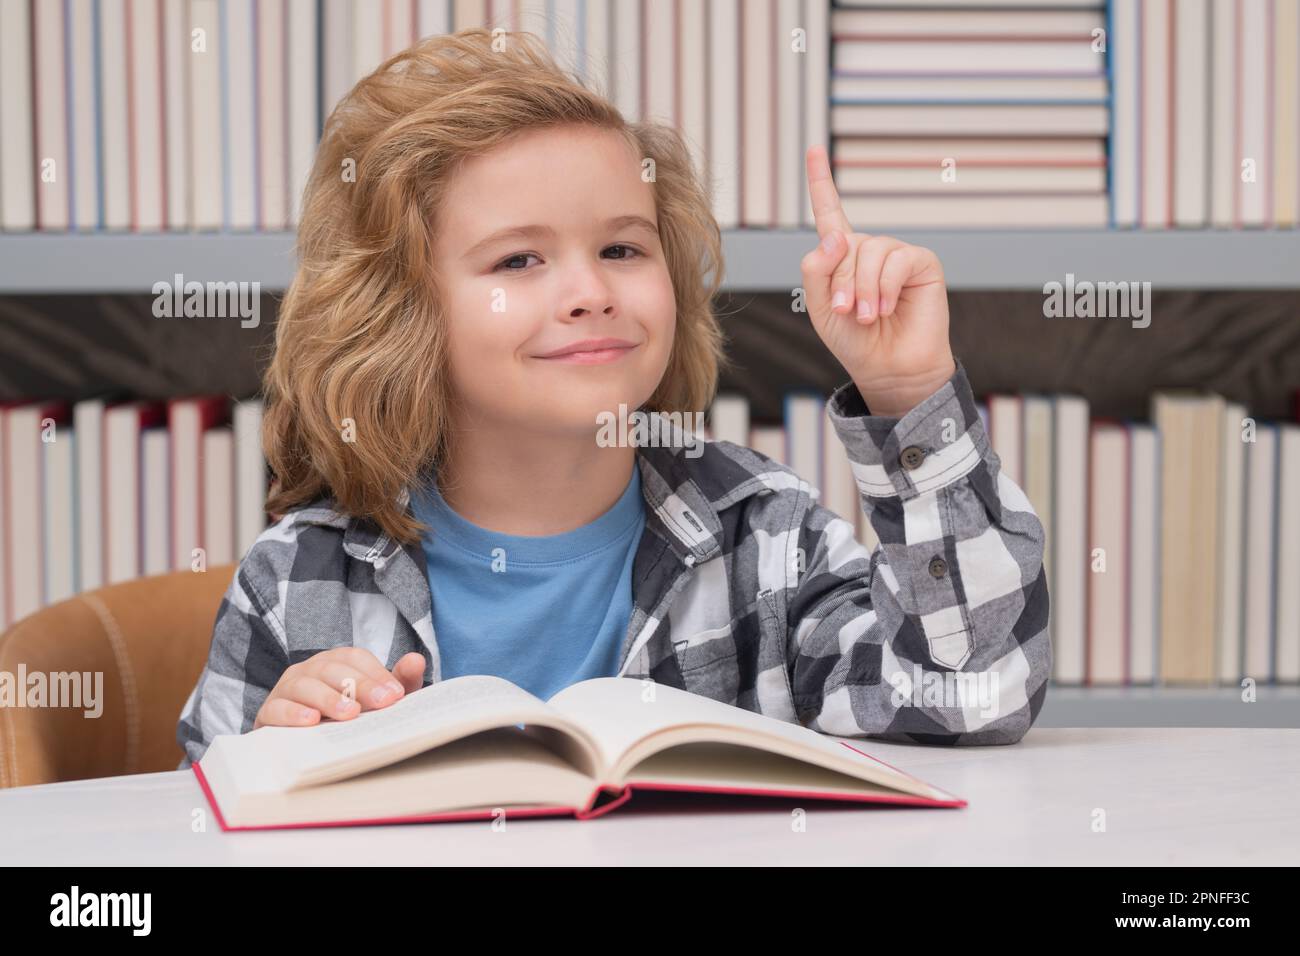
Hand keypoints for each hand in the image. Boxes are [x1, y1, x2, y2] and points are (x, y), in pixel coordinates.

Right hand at [253, 648, 425, 727]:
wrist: (299, 743)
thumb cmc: (343, 718)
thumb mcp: (374, 702)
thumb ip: (398, 682)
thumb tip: (417, 660)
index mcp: (336, 662)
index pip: (356, 659)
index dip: (376, 674)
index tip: (397, 695)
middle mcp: (310, 669)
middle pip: (333, 669)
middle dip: (360, 685)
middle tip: (382, 703)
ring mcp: (287, 688)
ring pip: (305, 684)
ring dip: (328, 697)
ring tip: (349, 713)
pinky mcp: (269, 711)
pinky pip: (277, 708)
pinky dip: (293, 713)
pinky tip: (310, 721)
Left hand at [801, 145, 955, 416]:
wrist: (888, 368)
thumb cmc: (856, 340)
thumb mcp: (821, 308)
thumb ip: (817, 272)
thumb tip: (836, 238)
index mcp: (843, 257)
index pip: (830, 213)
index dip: (821, 181)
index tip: (813, 148)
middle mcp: (871, 249)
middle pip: (844, 245)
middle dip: (840, 282)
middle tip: (845, 313)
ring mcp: (897, 254)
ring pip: (869, 252)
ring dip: (861, 288)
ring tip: (865, 316)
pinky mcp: (921, 263)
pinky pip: (895, 261)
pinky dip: (884, 287)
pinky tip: (884, 308)